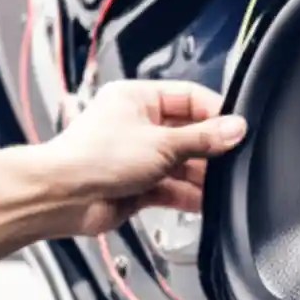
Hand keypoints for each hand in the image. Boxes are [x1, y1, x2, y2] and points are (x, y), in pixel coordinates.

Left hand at [48, 80, 246, 235]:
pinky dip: (187, 195)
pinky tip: (203, 202)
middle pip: (188, 133)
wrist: (62, 197)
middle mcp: (137, 125)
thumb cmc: (93, 158)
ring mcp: (138, 156)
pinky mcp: (137, 186)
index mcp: (138, 99)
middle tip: (230, 159)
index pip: (189, 97)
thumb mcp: (161, 144)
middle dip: (208, 149)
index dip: (215, 112)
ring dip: (199, 176)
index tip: (237, 128)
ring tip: (219, 185)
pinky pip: (171, 188)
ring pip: (181, 164)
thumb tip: (235, 128)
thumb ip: (203, 139)